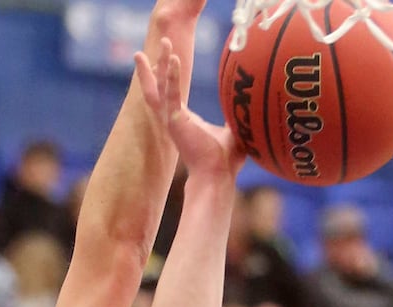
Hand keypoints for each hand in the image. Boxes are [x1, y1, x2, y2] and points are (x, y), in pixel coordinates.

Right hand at [134, 38, 244, 179]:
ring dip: (158, 65)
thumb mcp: (231, 131)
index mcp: (182, 120)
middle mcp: (173, 119)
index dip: (163, 78)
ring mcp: (172, 120)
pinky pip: (172, 94)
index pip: (168, 95)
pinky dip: (171, 76)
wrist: (217, 176)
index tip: (161, 63)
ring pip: (159, 88)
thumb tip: (249, 108)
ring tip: (162, 44)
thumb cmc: (225, 160)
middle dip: (150, 69)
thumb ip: (234, 118)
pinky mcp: (176, 122)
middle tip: (143, 51)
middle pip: (155, 89)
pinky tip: (173, 60)